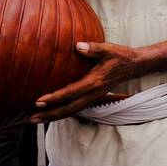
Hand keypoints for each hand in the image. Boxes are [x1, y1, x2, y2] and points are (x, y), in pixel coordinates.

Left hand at [29, 41, 144, 121]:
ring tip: (37, 119)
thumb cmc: (120, 55)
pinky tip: (52, 112)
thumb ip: (93, 48)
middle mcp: (94, 93)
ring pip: (72, 111)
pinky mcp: (94, 97)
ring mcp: (94, 97)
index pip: (71, 93)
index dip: (54, 98)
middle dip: (50, 115)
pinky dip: (63, 112)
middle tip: (32, 118)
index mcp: (94, 82)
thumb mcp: (108, 49)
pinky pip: (76, 108)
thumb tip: (77, 46)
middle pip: (69, 109)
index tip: (38, 101)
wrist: (134, 65)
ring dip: (54, 116)